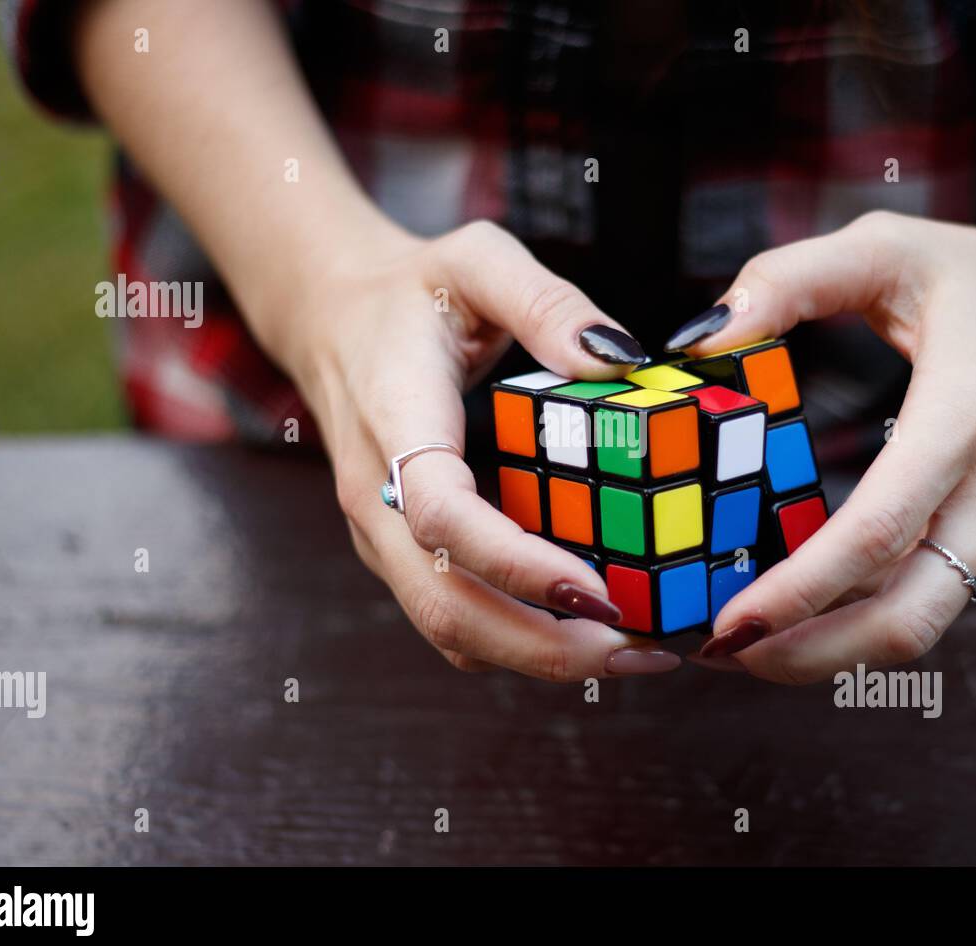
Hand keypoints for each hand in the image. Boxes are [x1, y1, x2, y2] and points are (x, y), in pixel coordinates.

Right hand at [277, 219, 678, 679]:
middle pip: (445, 607)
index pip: (443, 515)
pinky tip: (589, 629)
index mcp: (394, 424)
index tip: (597, 590)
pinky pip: (456, 616)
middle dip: (545, 646)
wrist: (332, 318)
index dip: (516, 563)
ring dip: (538, 656)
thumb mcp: (478, 260)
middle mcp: (378, 499)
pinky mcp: (404, 550)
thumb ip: (546, 302)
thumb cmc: (410, 291)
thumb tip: (621, 363)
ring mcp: (385, 534)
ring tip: (634, 652)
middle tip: (643, 651)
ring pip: (449, 629)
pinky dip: (520, 639)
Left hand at [679, 162, 975, 682]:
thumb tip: (698, 339)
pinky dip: (873, 609)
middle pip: (908, 619)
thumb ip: (788, 280)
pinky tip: (816, 599)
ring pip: (925, 618)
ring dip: (835, 643)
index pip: (879, 534)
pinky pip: (942, 589)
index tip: (731, 622)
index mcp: (969, 417)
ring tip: (752, 638)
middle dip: (810, 656)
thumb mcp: (888, 248)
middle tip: (724, 655)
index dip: (800, 591)